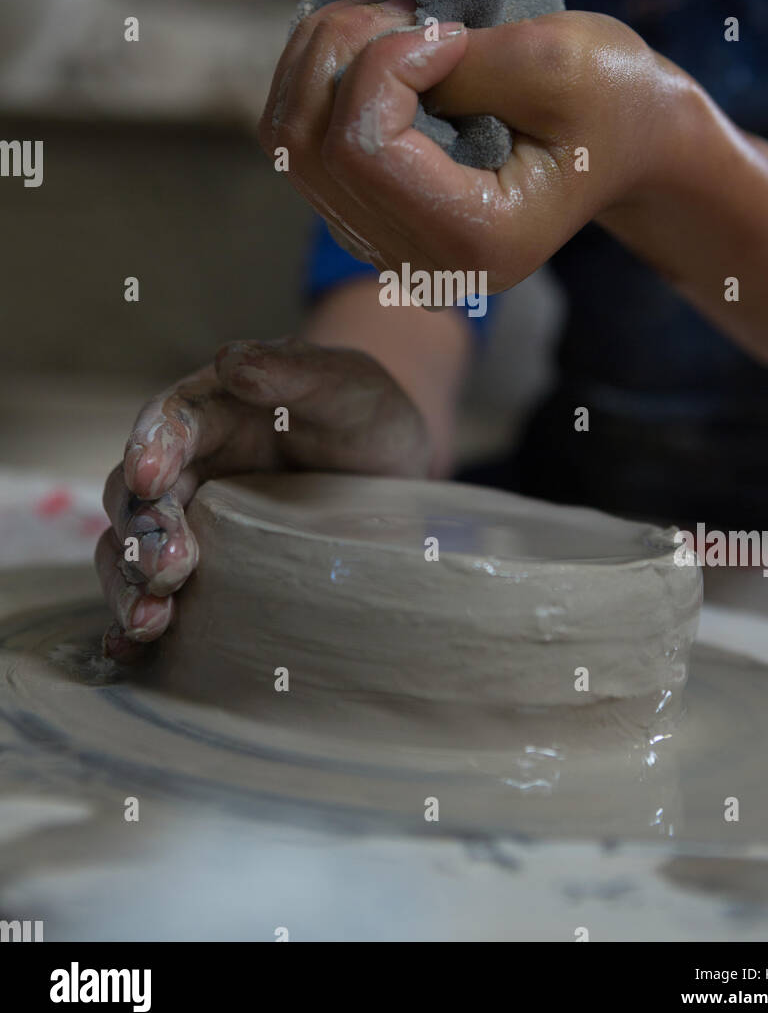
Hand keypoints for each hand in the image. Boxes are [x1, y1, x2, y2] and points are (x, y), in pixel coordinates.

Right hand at [97, 336, 429, 658]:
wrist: (392, 466)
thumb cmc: (362, 410)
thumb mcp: (344, 383)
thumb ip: (294, 369)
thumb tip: (233, 363)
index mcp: (210, 410)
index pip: (166, 423)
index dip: (151, 447)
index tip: (150, 475)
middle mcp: (188, 466)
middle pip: (138, 497)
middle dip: (144, 533)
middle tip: (170, 567)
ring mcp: (194, 522)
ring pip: (133, 550)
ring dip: (131, 584)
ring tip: (149, 620)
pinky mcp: (207, 570)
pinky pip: (156, 594)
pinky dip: (132, 622)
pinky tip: (130, 649)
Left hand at [261, 0, 702, 289]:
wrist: (632, 142)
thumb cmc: (614, 99)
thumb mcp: (559, 60)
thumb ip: (462, 62)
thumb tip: (375, 51)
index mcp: (475, 242)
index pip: (362, 146)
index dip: (384, 62)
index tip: (451, 28)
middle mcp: (417, 261)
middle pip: (309, 141)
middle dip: (342, 46)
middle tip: (408, 1)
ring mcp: (385, 244)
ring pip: (289, 136)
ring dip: (323, 53)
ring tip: (391, 13)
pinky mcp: (369, 215)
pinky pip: (301, 138)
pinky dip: (321, 73)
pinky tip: (373, 41)